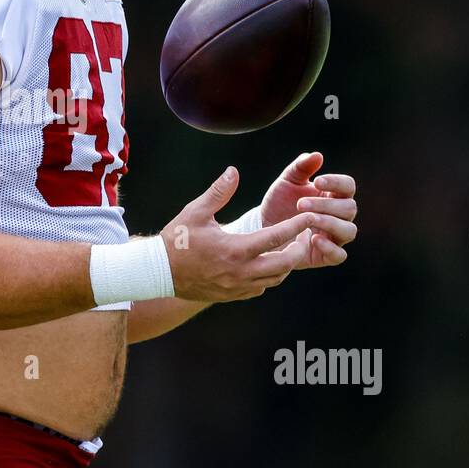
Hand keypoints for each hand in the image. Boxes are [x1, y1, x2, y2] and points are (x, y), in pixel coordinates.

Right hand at [161, 167, 323, 302]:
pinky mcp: (231, 296)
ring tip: (289, 249)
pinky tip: (266, 264)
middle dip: (299, 249)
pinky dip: (268, 277)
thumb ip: (218, 192)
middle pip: (284, 265)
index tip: (311, 216)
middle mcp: (239, 272)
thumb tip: (233, 172)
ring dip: (285, 265)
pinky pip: (259, 289)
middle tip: (304, 236)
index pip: (276, 237)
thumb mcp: (195, 212)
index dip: (297, 225)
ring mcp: (236, 287)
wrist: (157, 272)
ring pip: (274, 280)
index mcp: (234, 249)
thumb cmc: (176, 239)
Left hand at [259, 151, 356, 269]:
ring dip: (329, 223)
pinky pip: (339, 255)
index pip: (348, 186)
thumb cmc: (279, 203)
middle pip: (349, 208)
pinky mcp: (325, 256)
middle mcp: (339, 216)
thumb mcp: (286, 182)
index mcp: (333, 195)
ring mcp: (334, 237)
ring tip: (307, 220)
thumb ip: (300, 168)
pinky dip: (330, 248)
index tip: (317, 181)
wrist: (263, 228)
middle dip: (326, 205)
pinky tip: (313, 238)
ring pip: (349, 231)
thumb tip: (317, 155)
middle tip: (300, 204)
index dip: (337, 182)